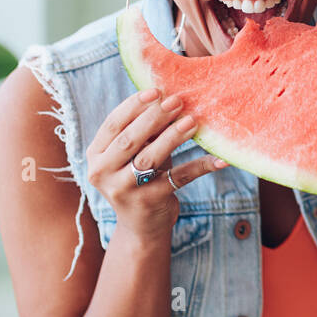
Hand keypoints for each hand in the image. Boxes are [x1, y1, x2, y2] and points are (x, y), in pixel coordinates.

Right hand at [86, 87, 227, 240]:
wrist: (142, 226)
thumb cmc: (141, 178)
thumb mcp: (136, 154)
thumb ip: (145, 131)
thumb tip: (169, 97)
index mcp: (96, 155)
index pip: (113, 124)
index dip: (134, 106)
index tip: (155, 90)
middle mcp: (103, 172)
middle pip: (129, 140)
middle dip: (154, 118)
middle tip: (177, 101)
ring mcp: (123, 190)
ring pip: (149, 158)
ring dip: (172, 137)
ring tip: (192, 121)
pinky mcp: (149, 202)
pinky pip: (178, 178)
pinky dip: (201, 166)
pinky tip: (220, 159)